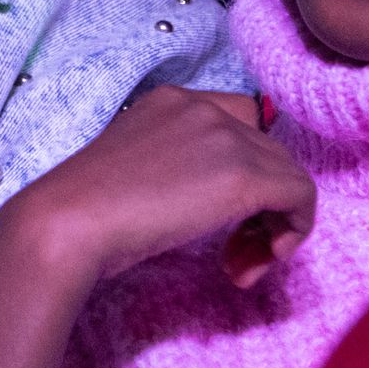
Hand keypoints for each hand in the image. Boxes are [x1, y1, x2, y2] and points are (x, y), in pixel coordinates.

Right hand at [0, 88, 313, 293]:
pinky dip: (292, 232)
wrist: (68, 223)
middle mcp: (204, 108)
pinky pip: (300, 197)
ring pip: (289, 176)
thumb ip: (173, 169)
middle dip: (259, 208)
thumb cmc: (82, 212)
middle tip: (233, 255)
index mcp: (171, 101)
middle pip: (269, 153)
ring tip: (240, 266)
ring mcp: (226, 137)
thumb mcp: (132, 171)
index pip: (239, 125)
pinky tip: (257, 262)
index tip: (219, 218)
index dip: (243, 174)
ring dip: (273, 227)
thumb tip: (201, 200)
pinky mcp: (245, 175)